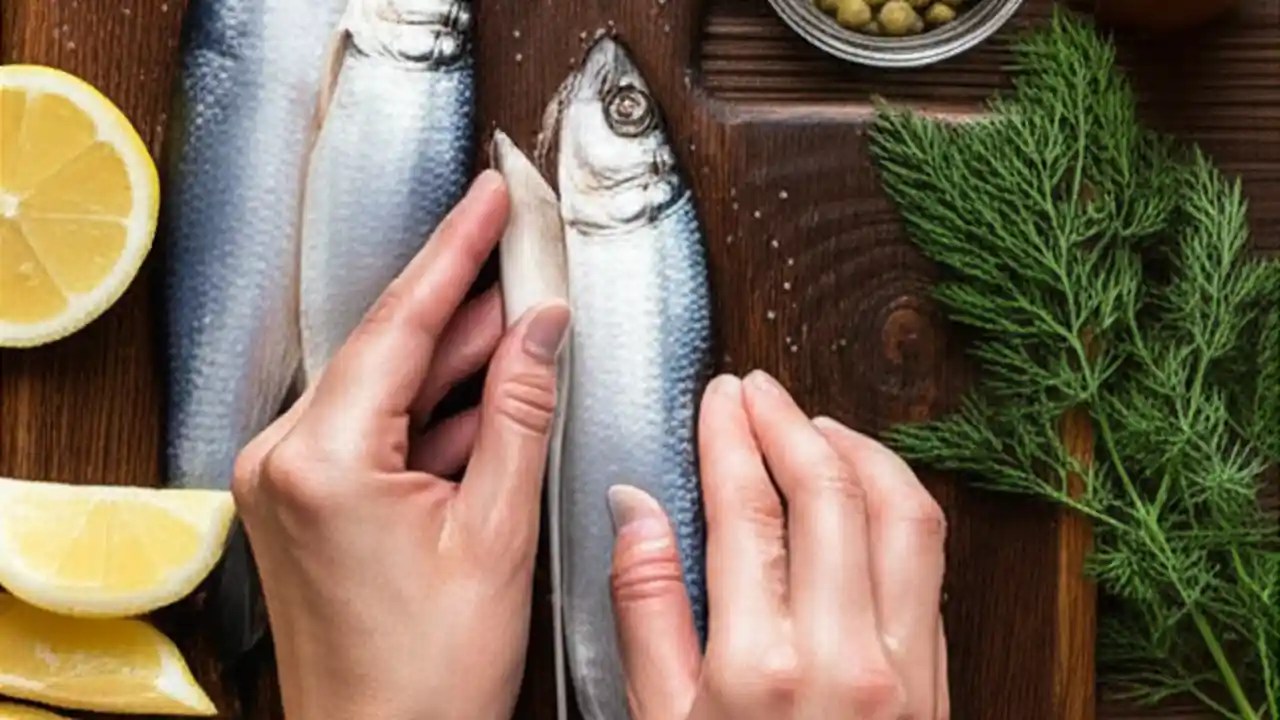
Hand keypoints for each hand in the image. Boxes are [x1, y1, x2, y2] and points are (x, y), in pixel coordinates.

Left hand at [231, 171, 569, 719]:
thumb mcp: (495, 532)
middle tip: (520, 252)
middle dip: (462, 302)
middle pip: (387, 347)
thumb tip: (541, 329)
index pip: (400, 322)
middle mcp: (283, 459)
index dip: (456, 249)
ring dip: (449, 358)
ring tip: (518, 319)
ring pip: (381, 386)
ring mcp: (284, 480)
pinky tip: (483, 390)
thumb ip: (517, 412)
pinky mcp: (300, 501)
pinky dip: (427, 410)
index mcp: (321, 460)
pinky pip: (370, 428)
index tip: (489, 196)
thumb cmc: (427, 676)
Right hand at [608, 371, 948, 718]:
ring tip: (818, 429)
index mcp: (762, 667)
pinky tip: (861, 495)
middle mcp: (846, 660)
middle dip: (792, 424)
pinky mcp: (938, 682)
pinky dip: (897, 508)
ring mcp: (906, 670)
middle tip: (761, 393)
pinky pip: (932, 565)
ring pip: (906, 516)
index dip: (730, 437)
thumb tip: (634, 509)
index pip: (747, 510)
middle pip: (832, 493)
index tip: (721, 399)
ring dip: (863, 453)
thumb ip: (646, 610)